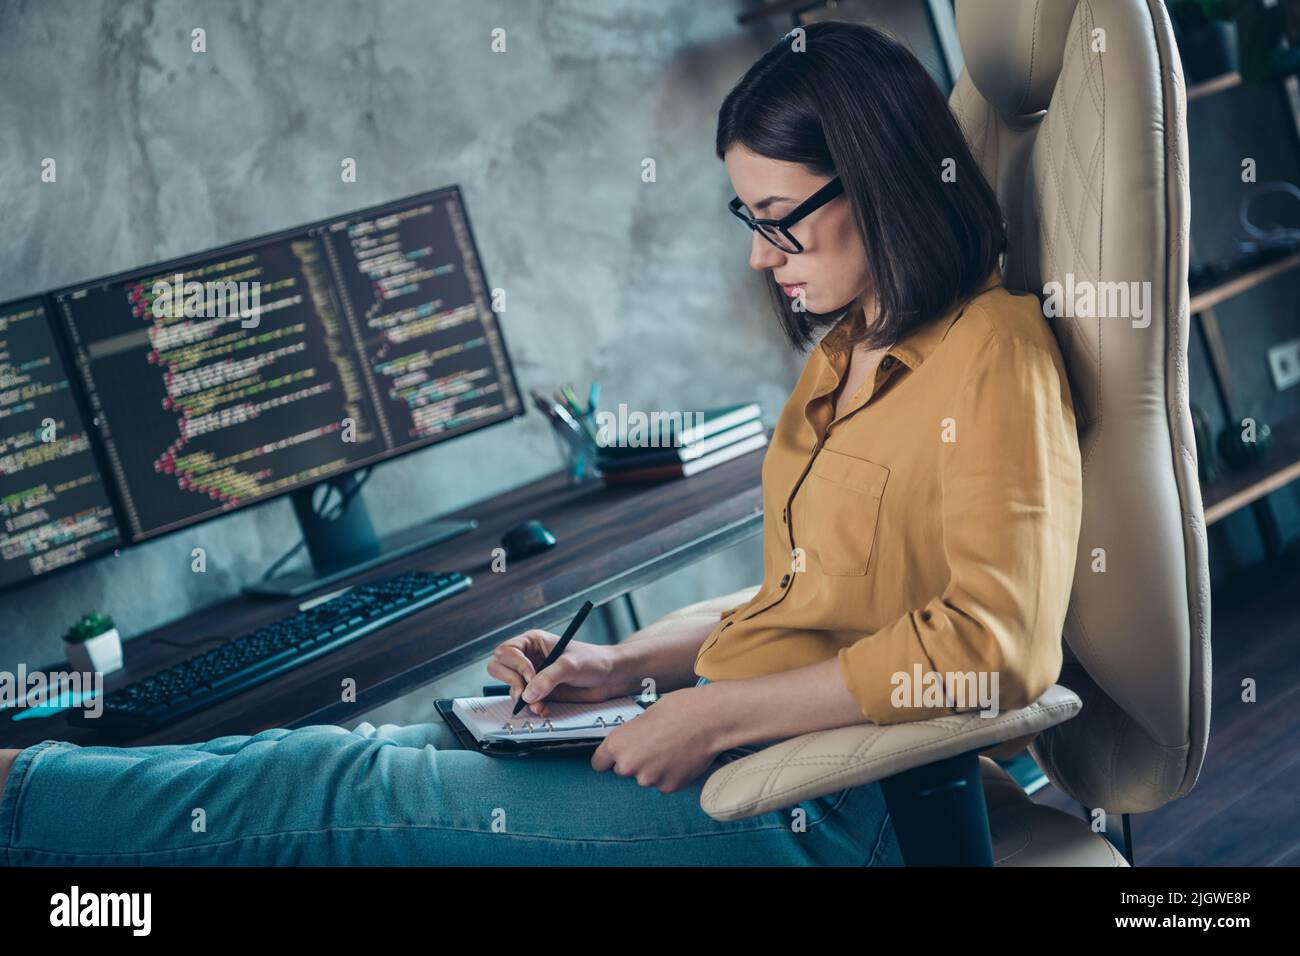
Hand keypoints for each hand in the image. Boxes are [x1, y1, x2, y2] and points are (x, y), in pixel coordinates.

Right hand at [487, 630, 623, 716]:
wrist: (609, 678)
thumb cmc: (593, 661)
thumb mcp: (571, 665)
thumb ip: (549, 677)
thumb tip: (528, 694)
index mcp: (532, 641)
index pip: (506, 651)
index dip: (516, 665)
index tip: (531, 676)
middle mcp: (528, 657)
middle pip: (499, 668)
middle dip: (512, 682)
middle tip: (527, 693)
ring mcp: (532, 676)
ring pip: (510, 687)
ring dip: (523, 699)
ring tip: (541, 705)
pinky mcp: (539, 692)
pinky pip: (524, 702)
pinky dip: (532, 707)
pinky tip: (545, 709)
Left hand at [590, 685, 725, 792]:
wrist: (708, 719)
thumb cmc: (678, 709)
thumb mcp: (643, 717)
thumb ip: (631, 736)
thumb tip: (631, 745)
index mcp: (617, 744)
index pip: (599, 764)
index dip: (608, 758)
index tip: (616, 755)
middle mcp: (629, 766)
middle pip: (623, 770)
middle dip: (635, 761)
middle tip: (654, 745)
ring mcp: (649, 779)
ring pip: (645, 778)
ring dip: (654, 769)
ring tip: (671, 749)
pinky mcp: (669, 787)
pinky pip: (664, 783)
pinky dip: (670, 774)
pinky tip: (681, 758)